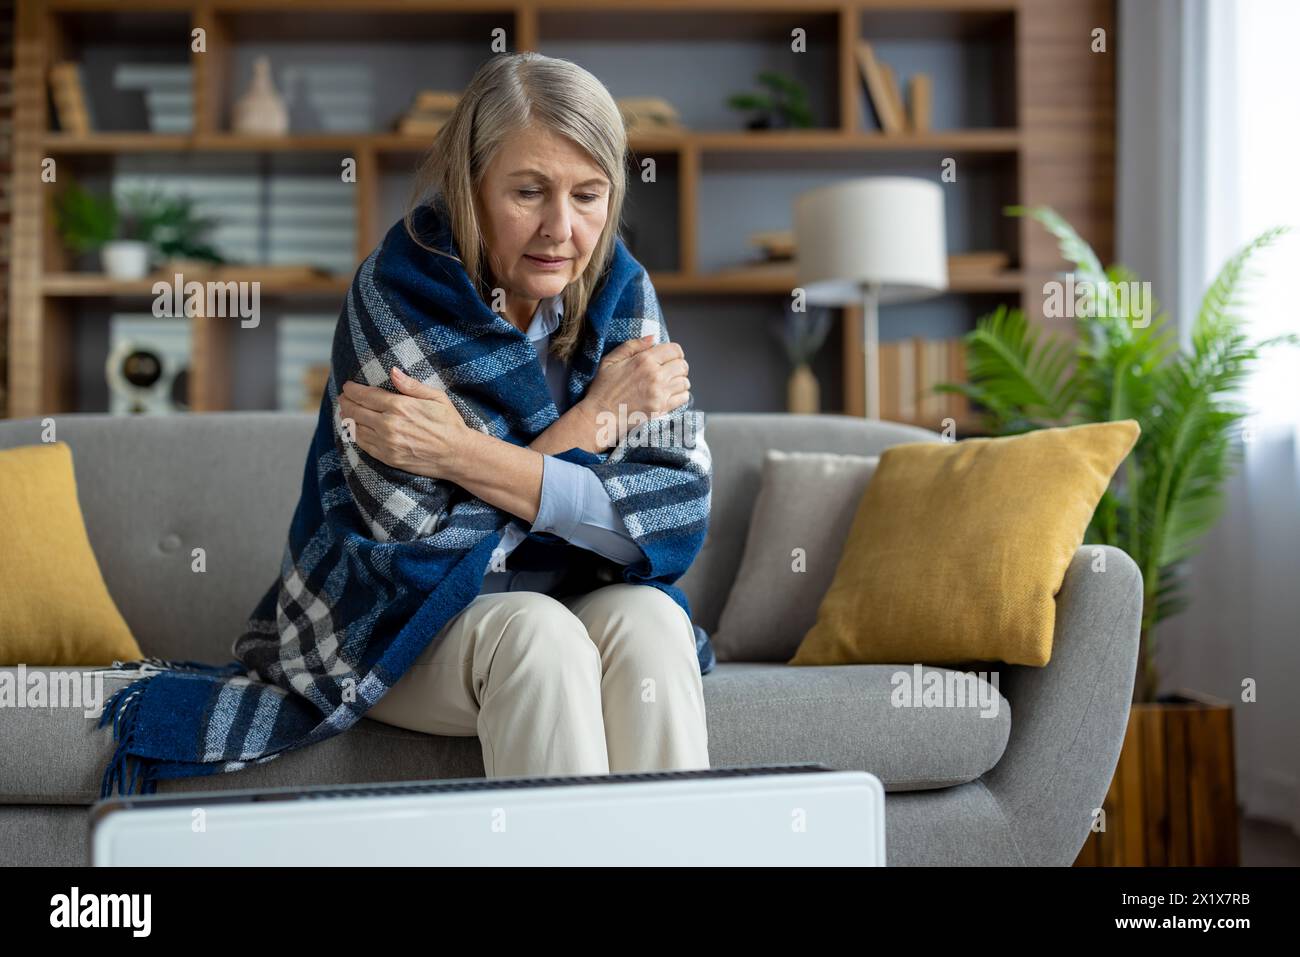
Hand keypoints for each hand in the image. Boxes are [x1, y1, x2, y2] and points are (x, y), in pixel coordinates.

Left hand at [337, 367, 470, 479]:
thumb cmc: (449, 423)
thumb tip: (393, 371)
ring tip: (346, 412)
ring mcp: (386, 443)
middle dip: (346, 402)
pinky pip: (363, 444)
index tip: (347, 386)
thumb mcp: (436, 397)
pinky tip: (355, 428)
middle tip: (343, 398)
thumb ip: (411, 385)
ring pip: (356, 428)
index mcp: (400, 406)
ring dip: (348, 418)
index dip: (352, 390)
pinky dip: (355, 434)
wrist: (456, 454)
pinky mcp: (387, 457)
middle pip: (356, 411)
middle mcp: (389, 425)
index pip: (365, 395)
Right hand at [577, 334, 689, 446]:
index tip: (670, 357)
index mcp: (644, 360)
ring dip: (679, 381)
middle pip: (683, 366)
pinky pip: (682, 398)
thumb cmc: (602, 389)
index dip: (675, 352)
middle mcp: (655, 376)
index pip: (674, 350)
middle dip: (678, 366)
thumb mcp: (610, 360)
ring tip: (670, 383)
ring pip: (685, 382)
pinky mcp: (661, 409)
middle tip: (670, 371)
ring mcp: (659, 394)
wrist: (598, 416)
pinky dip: (680, 395)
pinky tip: (670, 395)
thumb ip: (632, 346)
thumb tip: (653, 338)